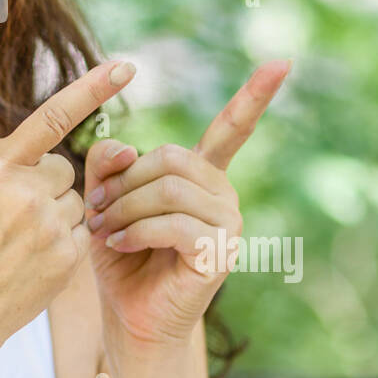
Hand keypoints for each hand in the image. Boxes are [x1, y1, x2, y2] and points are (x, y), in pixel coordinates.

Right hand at [0, 60, 137, 358]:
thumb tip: (38, 151)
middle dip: (47, 186)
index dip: (91, 90)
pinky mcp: (68, 255)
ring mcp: (48, 225)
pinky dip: (62, 242)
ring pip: (75, 202)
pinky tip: (32, 262)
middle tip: (14, 218)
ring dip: (56, 215)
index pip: (50, 119)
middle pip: (63, 169)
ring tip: (19, 244)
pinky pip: (80, 231)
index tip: (125, 67)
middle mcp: (24, 192)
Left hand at [83, 59, 291, 347]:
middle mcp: (223, 193)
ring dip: (125, 208)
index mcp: (201, 174)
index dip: (255, 96)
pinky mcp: (219, 254)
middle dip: (125, 181)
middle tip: (96, 207)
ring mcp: (228, 224)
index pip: (232, 128)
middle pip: (171, 158)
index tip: (282, 63)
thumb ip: (108, 165)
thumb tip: (125, 145)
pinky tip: (120, 243)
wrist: (130, 315)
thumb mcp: (104, 199)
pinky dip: (138, 230)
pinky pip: (175, 224)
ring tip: (106, 228)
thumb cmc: (120, 255)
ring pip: (170, 190)